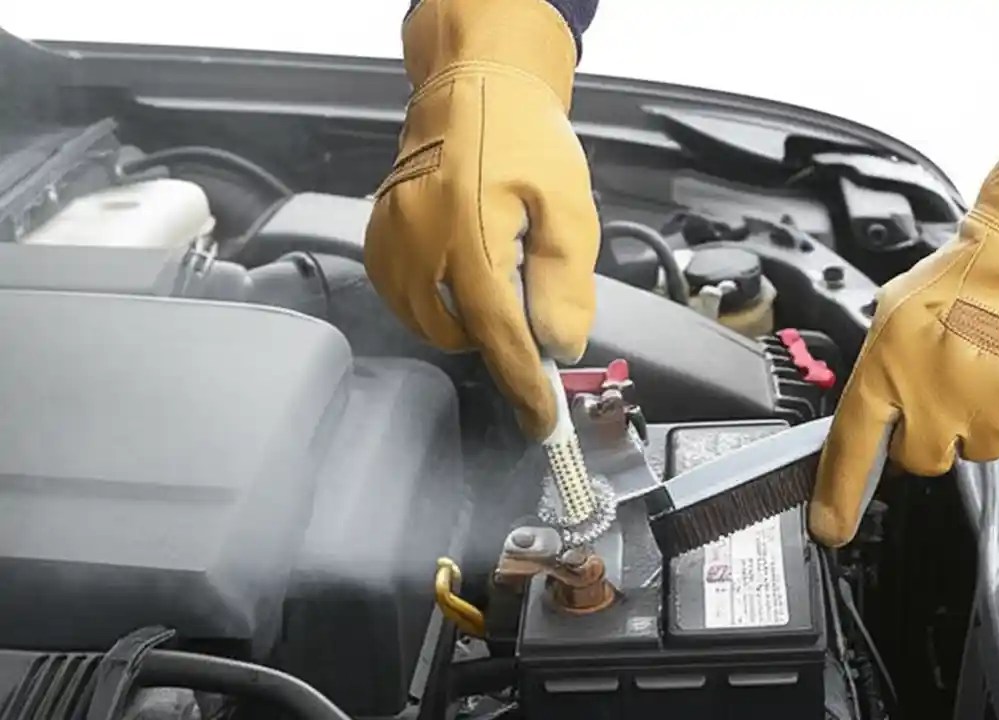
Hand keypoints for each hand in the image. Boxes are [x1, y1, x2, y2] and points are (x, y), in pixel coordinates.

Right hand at [365, 0, 598, 439]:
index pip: (501, 337)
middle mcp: (421, 244)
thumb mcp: (569, 206)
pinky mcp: (376, 237)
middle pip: (461, 335)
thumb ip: (565, 281)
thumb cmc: (525, 141)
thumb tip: (559, 345)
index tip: (541, 424)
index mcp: (474, 237)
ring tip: (497, 279)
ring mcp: (391, 241)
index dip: (525, 387)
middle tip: (532, 307)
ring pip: (428, 323)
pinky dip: (435, 304)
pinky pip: (404, 298)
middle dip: (501, 340)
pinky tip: (461, 276)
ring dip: (468, 323)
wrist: (472, 88)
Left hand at [808, 133, 998, 546]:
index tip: (830, 528)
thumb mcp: (896, 314)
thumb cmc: (969, 276)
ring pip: (975, 449)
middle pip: (920, 459)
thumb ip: (881, 368)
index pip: (851, 448)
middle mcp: (933, 404)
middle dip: (931, 432)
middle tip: (950, 386)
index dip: (837, 496)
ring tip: (990, 369)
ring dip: (979, 420)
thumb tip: (877, 409)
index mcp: (887, 372)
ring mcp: (986, 418)